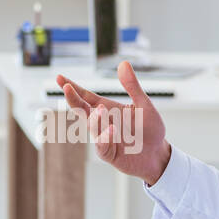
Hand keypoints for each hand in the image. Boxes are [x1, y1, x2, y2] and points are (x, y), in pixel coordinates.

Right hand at [56, 61, 170, 185]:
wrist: (158, 155)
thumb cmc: (150, 130)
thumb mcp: (144, 105)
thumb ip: (132, 86)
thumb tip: (123, 63)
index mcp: (108, 109)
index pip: (86, 96)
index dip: (73, 88)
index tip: (59, 78)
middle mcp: (102, 123)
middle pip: (83, 110)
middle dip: (74, 100)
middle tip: (68, 89)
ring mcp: (104, 138)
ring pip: (92, 127)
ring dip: (95, 119)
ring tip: (101, 110)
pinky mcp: (109, 153)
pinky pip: (102, 146)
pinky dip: (104, 138)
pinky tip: (111, 130)